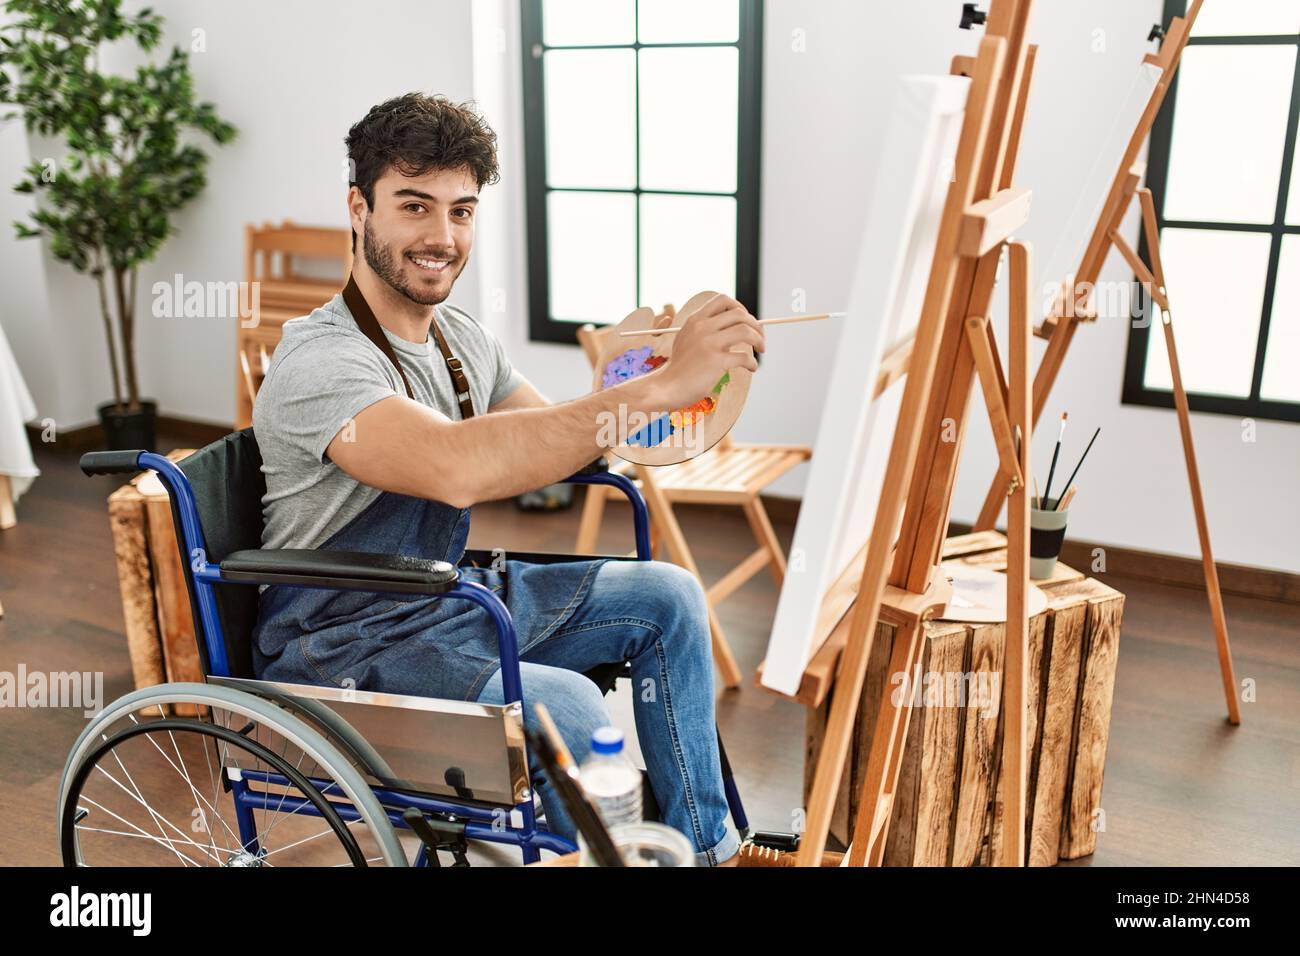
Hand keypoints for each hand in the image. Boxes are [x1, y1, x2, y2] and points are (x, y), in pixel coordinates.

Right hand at [656, 294, 763, 408]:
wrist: (667, 388)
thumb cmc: (679, 367)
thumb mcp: (686, 339)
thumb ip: (704, 330)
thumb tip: (733, 326)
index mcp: (695, 320)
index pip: (723, 300)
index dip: (740, 307)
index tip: (746, 320)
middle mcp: (702, 327)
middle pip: (740, 314)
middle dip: (755, 325)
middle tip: (760, 338)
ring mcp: (709, 344)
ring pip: (745, 331)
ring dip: (759, 340)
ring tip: (761, 349)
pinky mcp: (716, 362)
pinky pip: (744, 357)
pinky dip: (753, 362)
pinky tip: (751, 368)